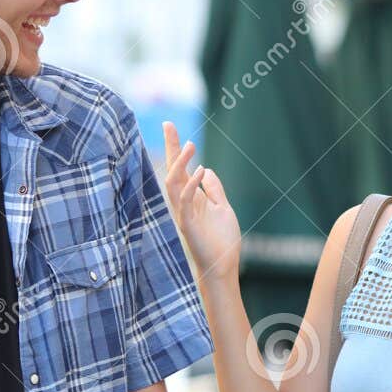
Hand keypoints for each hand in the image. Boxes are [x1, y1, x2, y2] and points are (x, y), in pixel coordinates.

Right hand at [162, 121, 241, 282]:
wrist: (223, 266)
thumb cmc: (221, 240)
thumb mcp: (222, 207)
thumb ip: (214, 189)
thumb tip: (208, 170)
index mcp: (192, 197)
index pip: (181, 168)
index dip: (176, 148)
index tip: (170, 126)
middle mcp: (184, 203)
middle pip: (172, 170)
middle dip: (170, 148)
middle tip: (169, 125)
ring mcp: (183, 213)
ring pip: (173, 183)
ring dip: (180, 163)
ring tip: (190, 144)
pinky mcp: (187, 224)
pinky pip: (185, 201)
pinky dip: (192, 184)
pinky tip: (202, 170)